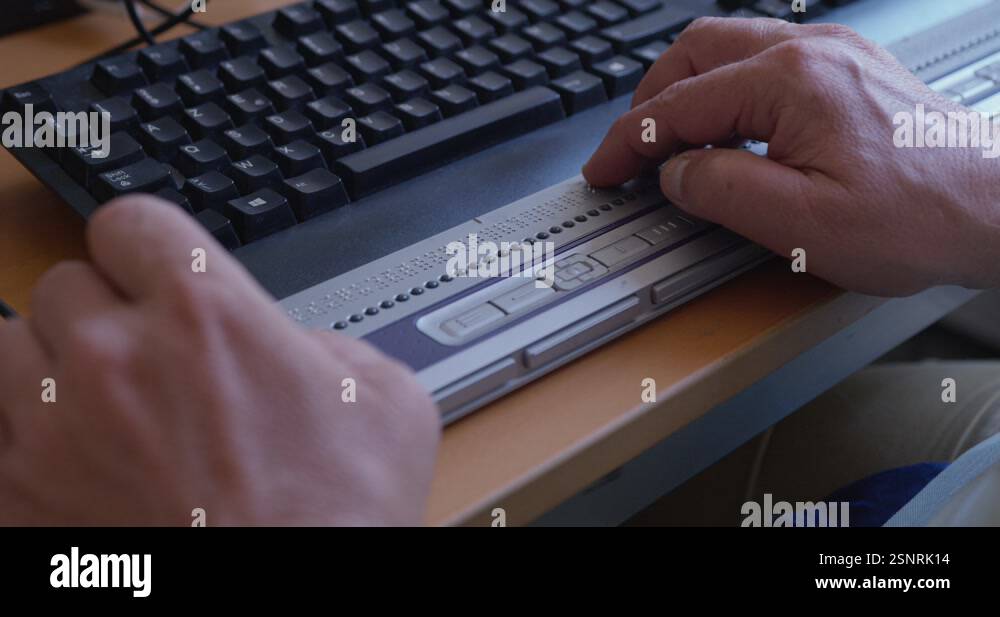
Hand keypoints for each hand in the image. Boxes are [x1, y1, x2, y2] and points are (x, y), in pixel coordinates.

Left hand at [0, 196, 439, 525]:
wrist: (289, 609)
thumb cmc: (338, 522)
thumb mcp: (389, 403)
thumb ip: (333, 343)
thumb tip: (298, 347)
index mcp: (205, 314)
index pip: (129, 220)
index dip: (146, 249)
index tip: (152, 274)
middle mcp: (115, 358)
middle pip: (65, 283)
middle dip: (106, 315)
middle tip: (148, 361)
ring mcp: (53, 430)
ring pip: (9, 347)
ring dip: (51, 368)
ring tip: (101, 407)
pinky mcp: (17, 499)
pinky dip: (29, 440)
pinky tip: (80, 463)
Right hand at [583, 18, 999, 295]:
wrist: (997, 208)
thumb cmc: (921, 217)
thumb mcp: (803, 225)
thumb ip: (722, 191)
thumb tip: (673, 173)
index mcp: (790, 82)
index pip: (678, 105)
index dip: (628, 142)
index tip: (604, 170)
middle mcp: (810, 52)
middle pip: (695, 53)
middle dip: (648, 100)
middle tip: (628, 148)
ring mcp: (832, 54)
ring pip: (728, 49)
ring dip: (685, 90)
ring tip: (665, 137)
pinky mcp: (847, 69)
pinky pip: (764, 60)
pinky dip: (725, 89)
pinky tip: (723, 124)